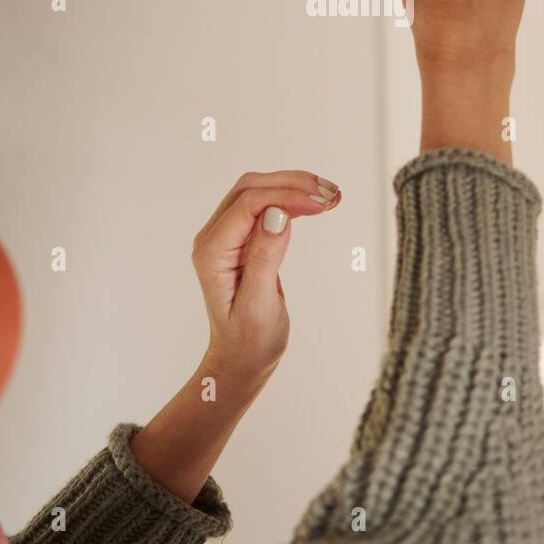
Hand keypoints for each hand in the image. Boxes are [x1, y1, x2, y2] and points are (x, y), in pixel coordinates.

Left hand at [131, 169, 340, 502]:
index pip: (248, 203)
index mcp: (212, 252)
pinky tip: (316, 204)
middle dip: (293, 184)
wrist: (242, 360)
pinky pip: (266, 206)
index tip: (322, 202)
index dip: (286, 195)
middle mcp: (214, 237)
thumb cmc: (249, 341)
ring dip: (295, 187)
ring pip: (260, 192)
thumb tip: (277, 212)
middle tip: (332, 194)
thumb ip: (265, 257)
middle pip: (252, 188)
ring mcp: (227, 236)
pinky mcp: (244, 239)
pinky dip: (292, 200)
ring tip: (331, 196)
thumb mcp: (259, 305)